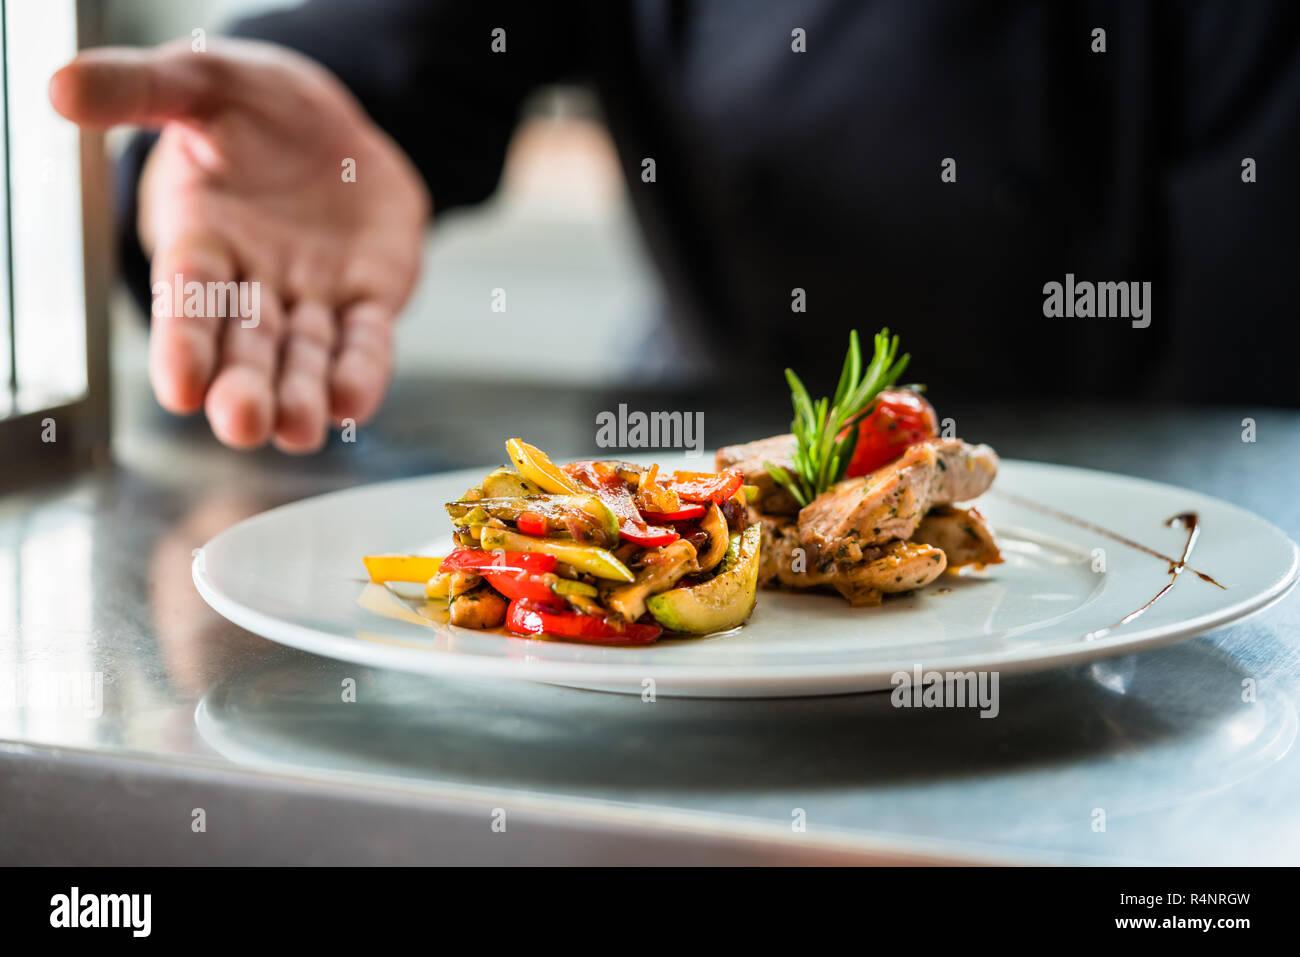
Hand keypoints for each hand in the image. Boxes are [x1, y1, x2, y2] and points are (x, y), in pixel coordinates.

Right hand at [50, 38, 429, 450]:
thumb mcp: (198, 84)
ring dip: (301, 394)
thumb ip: (138, 89)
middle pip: (245, 345)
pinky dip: (362, 372)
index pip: (189, 300)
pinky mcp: (371, 297)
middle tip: (240, 422)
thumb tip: (60, 86)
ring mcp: (313, 297)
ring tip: (297, 429)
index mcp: (201, 242)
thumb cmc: (253, 107)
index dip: (184, 343)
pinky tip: (352, 404)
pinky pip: (367, 342)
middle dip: (242, 386)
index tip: (179, 387)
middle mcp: (253, 283)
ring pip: (305, 357)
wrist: (333, 124)